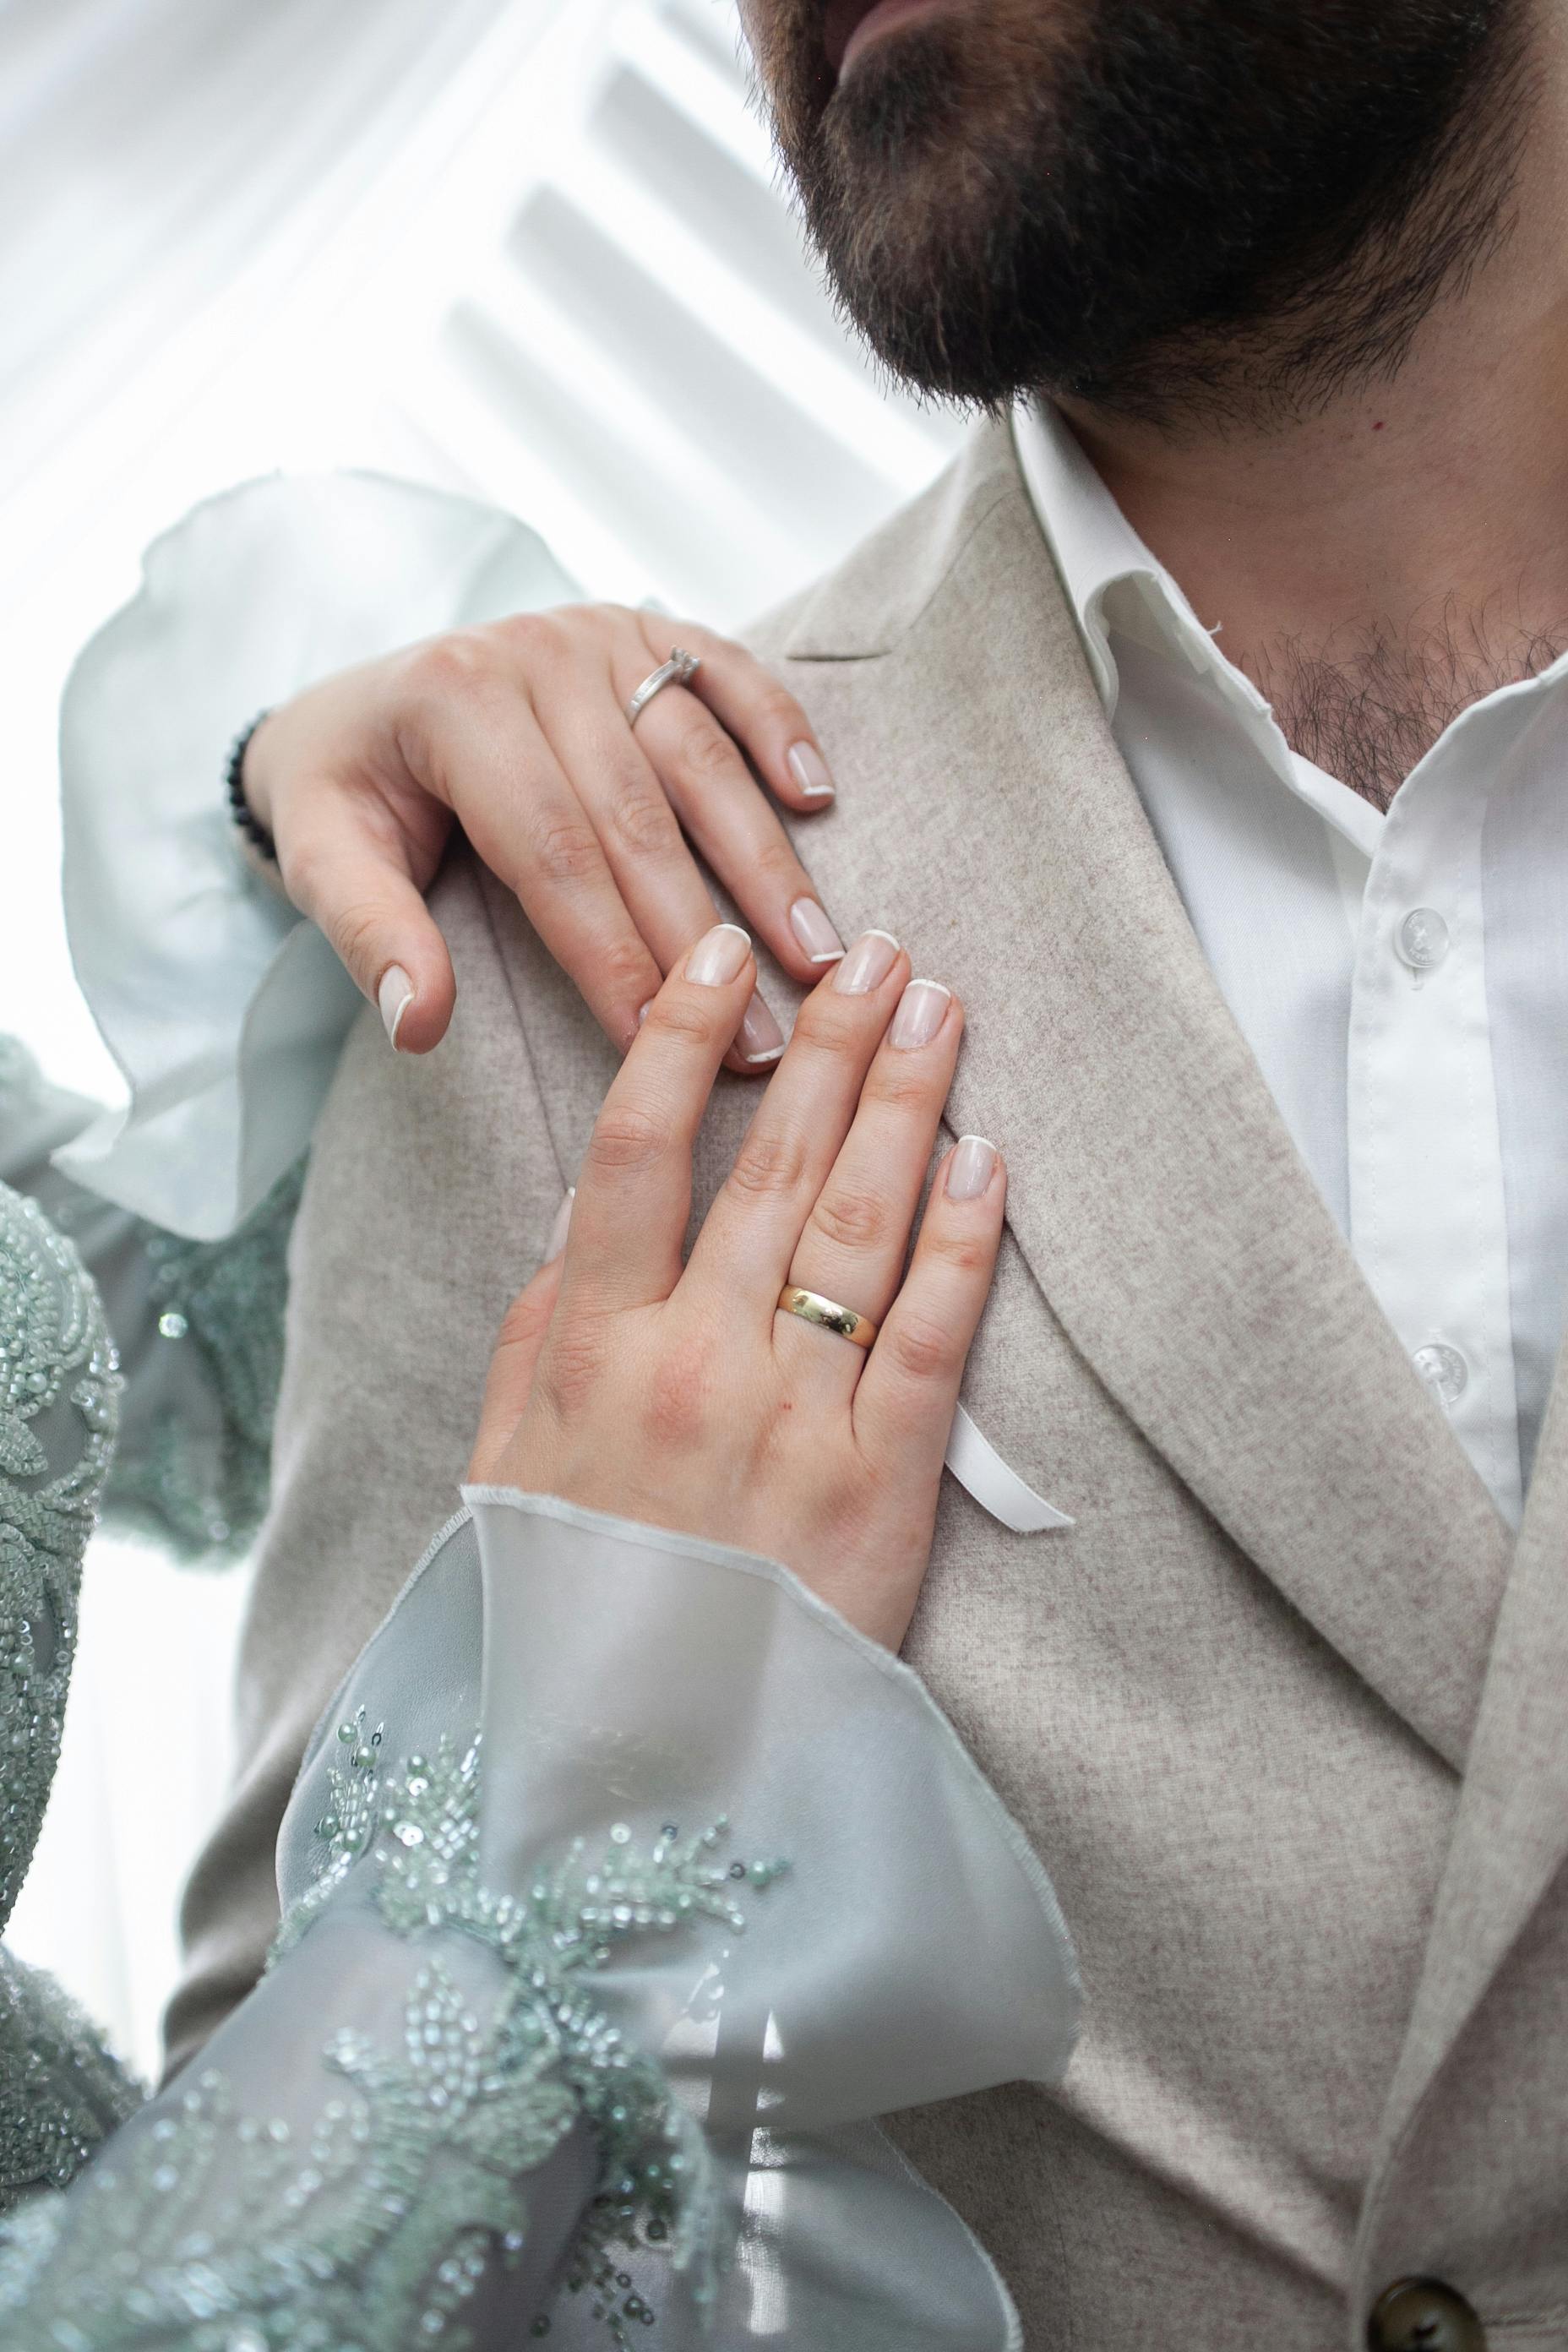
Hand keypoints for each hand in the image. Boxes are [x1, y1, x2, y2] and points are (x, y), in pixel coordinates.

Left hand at [243, 607, 841, 1070]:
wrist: (350, 705)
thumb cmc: (348, 795)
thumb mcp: (323, 860)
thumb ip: (370, 937)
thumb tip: (419, 1025)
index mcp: (453, 703)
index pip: (550, 850)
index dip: (608, 953)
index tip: (656, 1042)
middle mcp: (534, 653)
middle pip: (637, 813)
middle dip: (702, 936)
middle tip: (759, 1038)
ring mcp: (596, 634)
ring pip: (697, 755)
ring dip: (763, 861)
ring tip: (813, 954)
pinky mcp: (641, 629)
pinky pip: (727, 672)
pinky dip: (780, 727)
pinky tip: (817, 798)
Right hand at [468, 921, 1005, 1648]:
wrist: (637, 1779)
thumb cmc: (569, 1608)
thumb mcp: (507, 1468)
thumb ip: (537, 1335)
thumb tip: (584, 1223)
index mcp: (592, 1351)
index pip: (637, 1151)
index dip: (678, 1036)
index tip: (716, 953)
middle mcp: (696, 1363)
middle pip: (776, 1164)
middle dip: (831, 1041)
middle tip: (876, 950)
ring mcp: (797, 1418)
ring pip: (864, 1223)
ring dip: (907, 1102)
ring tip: (937, 1010)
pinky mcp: (886, 1483)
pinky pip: (937, 1333)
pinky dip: (966, 1236)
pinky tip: (985, 1158)